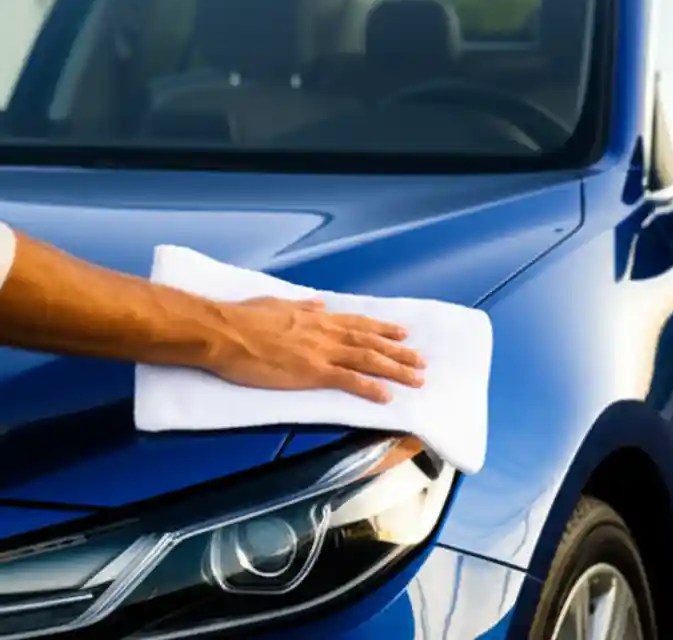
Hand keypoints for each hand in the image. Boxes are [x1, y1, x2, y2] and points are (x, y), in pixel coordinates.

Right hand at [201, 297, 424, 402]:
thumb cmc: (243, 317)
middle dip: (399, 352)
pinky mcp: (312, 372)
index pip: (358, 324)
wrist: (224, 331)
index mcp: (317, 318)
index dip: (382, 329)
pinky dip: (371, 387)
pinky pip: (349, 380)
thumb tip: (317, 302)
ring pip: (368, 360)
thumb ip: (301, 306)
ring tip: (416, 378)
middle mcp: (326, 333)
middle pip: (371, 343)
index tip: (402, 333)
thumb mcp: (277, 303)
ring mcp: (322, 352)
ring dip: (396, 369)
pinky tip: (387, 396)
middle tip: (421, 361)